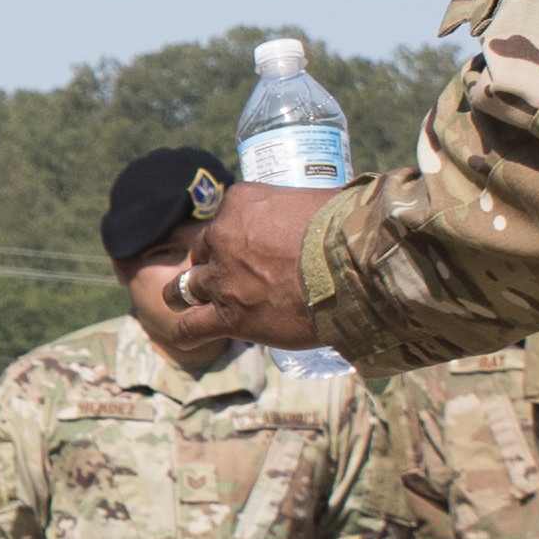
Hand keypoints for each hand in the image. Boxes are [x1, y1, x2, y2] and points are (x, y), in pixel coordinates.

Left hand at [196, 179, 335, 350]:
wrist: (354, 266)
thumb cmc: (347, 229)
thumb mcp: (319, 200)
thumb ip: (305, 208)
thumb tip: (323, 214)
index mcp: (241, 203)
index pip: (225, 218)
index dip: (234, 235)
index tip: (249, 246)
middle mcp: (223, 237)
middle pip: (203, 252)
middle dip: (212, 263)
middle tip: (229, 277)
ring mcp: (222, 279)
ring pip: (184, 287)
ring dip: (184, 294)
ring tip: (183, 302)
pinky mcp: (229, 317)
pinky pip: (190, 328)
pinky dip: (185, 334)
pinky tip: (185, 338)